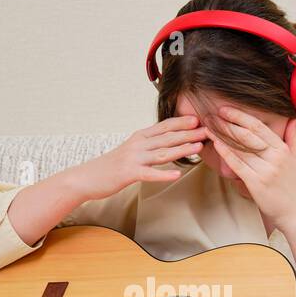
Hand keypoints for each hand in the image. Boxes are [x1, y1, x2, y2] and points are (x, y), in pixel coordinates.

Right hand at [83, 116, 207, 199]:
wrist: (87, 177)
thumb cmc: (111, 166)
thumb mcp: (131, 151)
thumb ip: (147, 146)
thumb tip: (165, 143)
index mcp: (139, 137)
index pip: (164, 127)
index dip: (181, 122)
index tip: (198, 119)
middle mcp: (137, 144)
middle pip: (167, 137)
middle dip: (189, 133)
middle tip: (208, 130)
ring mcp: (133, 158)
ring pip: (162, 153)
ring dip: (182, 149)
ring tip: (199, 146)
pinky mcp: (129, 173)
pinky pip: (149, 174)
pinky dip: (164, 174)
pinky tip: (177, 174)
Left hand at [209, 107, 295, 228]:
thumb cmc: (294, 188)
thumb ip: (292, 139)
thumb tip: (291, 120)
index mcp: (283, 149)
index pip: (259, 126)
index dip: (240, 116)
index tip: (226, 109)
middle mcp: (275, 157)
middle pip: (247, 134)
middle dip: (228, 122)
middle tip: (213, 114)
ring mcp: (265, 170)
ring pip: (240, 147)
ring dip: (223, 135)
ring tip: (209, 127)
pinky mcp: (256, 184)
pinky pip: (238, 165)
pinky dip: (226, 153)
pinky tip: (216, 144)